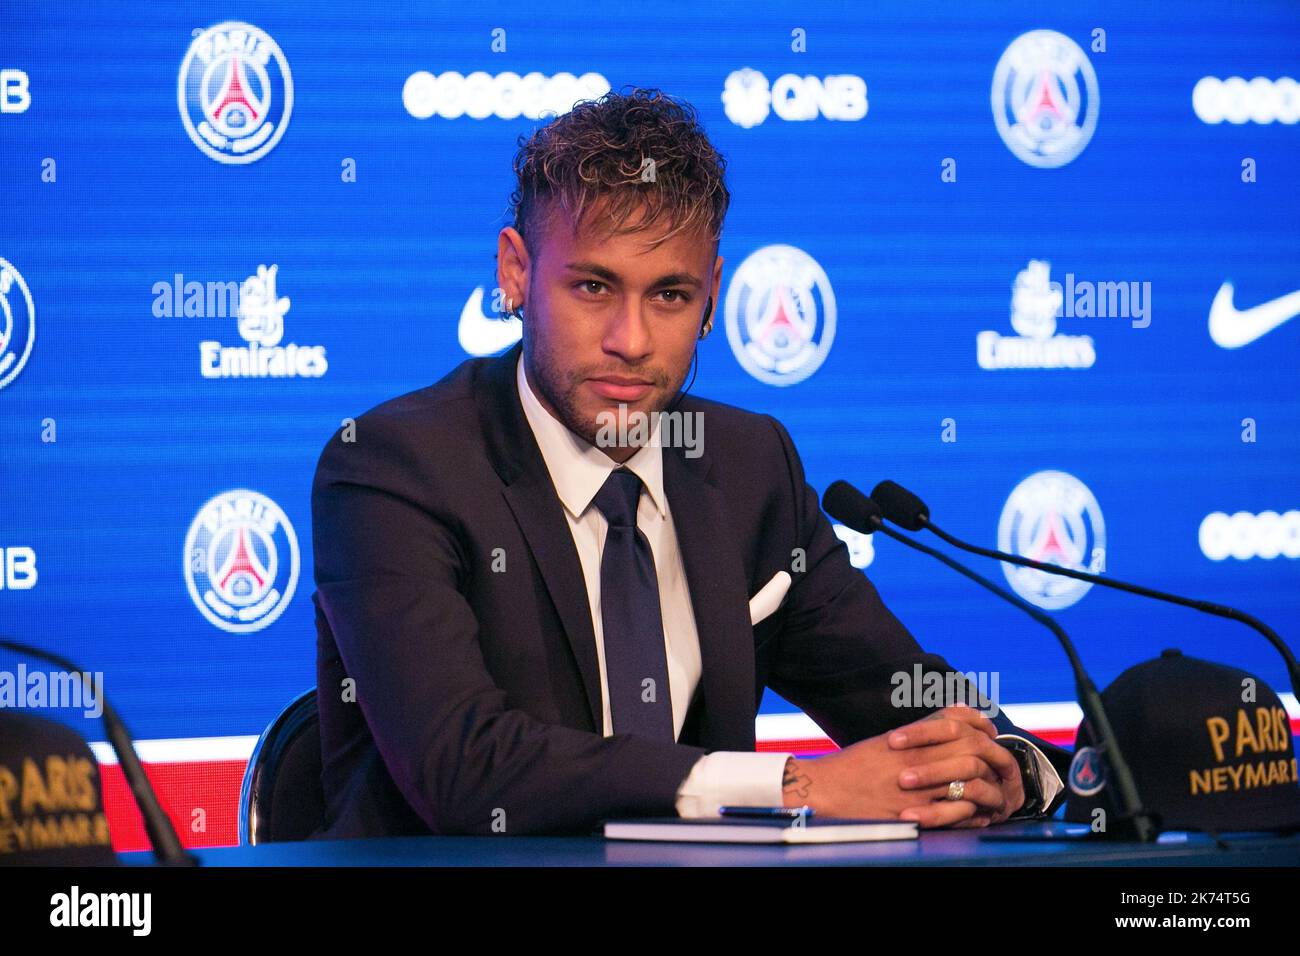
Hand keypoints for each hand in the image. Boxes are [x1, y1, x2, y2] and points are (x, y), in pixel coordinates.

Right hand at [781, 705, 1022, 827]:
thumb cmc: (853, 765)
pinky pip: (952, 813)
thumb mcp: (887, 741)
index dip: (980, 727)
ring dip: (987, 787)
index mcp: (909, 741)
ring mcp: (914, 791)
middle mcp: (914, 762)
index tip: (990, 732)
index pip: (956, 726)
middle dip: (993, 757)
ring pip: (966, 783)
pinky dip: (971, 813)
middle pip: (969, 753)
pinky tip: (978, 813)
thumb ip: (921, 729)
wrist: (824, 790)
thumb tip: (953, 716)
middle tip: (1003, 763)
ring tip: (996, 790)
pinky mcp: (911, 815)